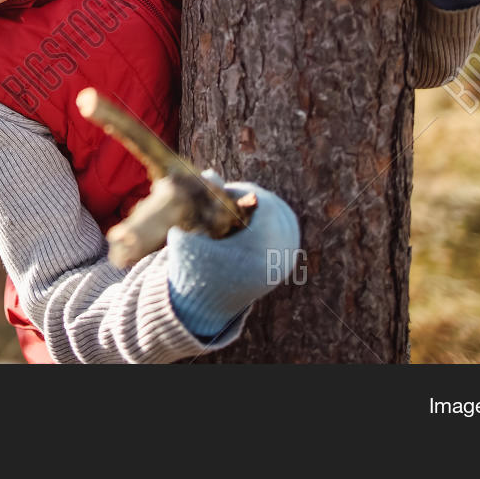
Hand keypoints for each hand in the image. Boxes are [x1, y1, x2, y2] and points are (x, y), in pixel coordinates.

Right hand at [164, 170, 300, 340]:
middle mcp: (278, 258)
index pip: (264, 204)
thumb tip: (211, 173)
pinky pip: (289, 230)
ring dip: (264, 207)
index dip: (243, 192)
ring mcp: (286, 262)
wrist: (205, 306)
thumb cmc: (192, 268)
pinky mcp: (287, 265)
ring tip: (241, 206)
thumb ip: (200, 206)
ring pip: (285, 218)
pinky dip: (272, 220)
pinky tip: (250, 218)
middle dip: (254, 197)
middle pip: (277, 209)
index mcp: (258, 251)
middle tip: (233, 196)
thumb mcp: (190, 232)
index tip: (223, 191)